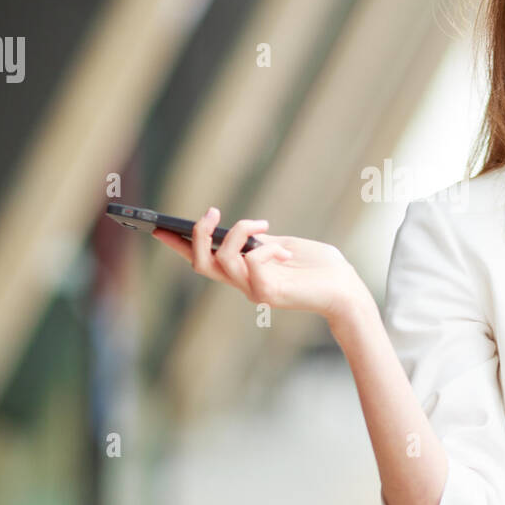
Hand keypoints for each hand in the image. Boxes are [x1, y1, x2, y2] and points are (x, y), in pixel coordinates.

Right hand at [152, 206, 364, 321]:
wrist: (346, 288)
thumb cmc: (320, 268)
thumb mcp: (285, 246)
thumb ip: (262, 242)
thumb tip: (242, 229)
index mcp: (245, 273)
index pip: (204, 260)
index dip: (179, 246)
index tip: (158, 227)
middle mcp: (244, 284)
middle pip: (200, 263)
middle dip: (196, 235)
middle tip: (210, 211)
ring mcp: (254, 291)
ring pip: (222, 260)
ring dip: (240, 234)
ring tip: (263, 224)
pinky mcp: (268, 294)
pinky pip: (250, 263)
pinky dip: (265, 249)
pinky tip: (284, 249)